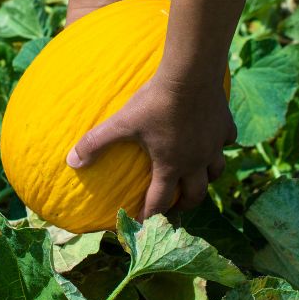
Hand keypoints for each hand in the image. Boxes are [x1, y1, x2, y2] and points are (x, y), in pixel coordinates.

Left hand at [66, 70, 235, 219]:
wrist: (190, 74)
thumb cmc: (154, 102)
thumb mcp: (121, 122)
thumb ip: (95, 142)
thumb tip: (71, 161)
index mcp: (170, 165)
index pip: (160, 202)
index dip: (149, 217)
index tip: (143, 225)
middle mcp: (196, 161)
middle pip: (195, 195)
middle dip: (183, 205)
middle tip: (173, 208)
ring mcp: (214, 144)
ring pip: (216, 172)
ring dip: (206, 178)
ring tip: (196, 178)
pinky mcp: (225, 125)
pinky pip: (227, 141)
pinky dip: (221, 145)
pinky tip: (213, 139)